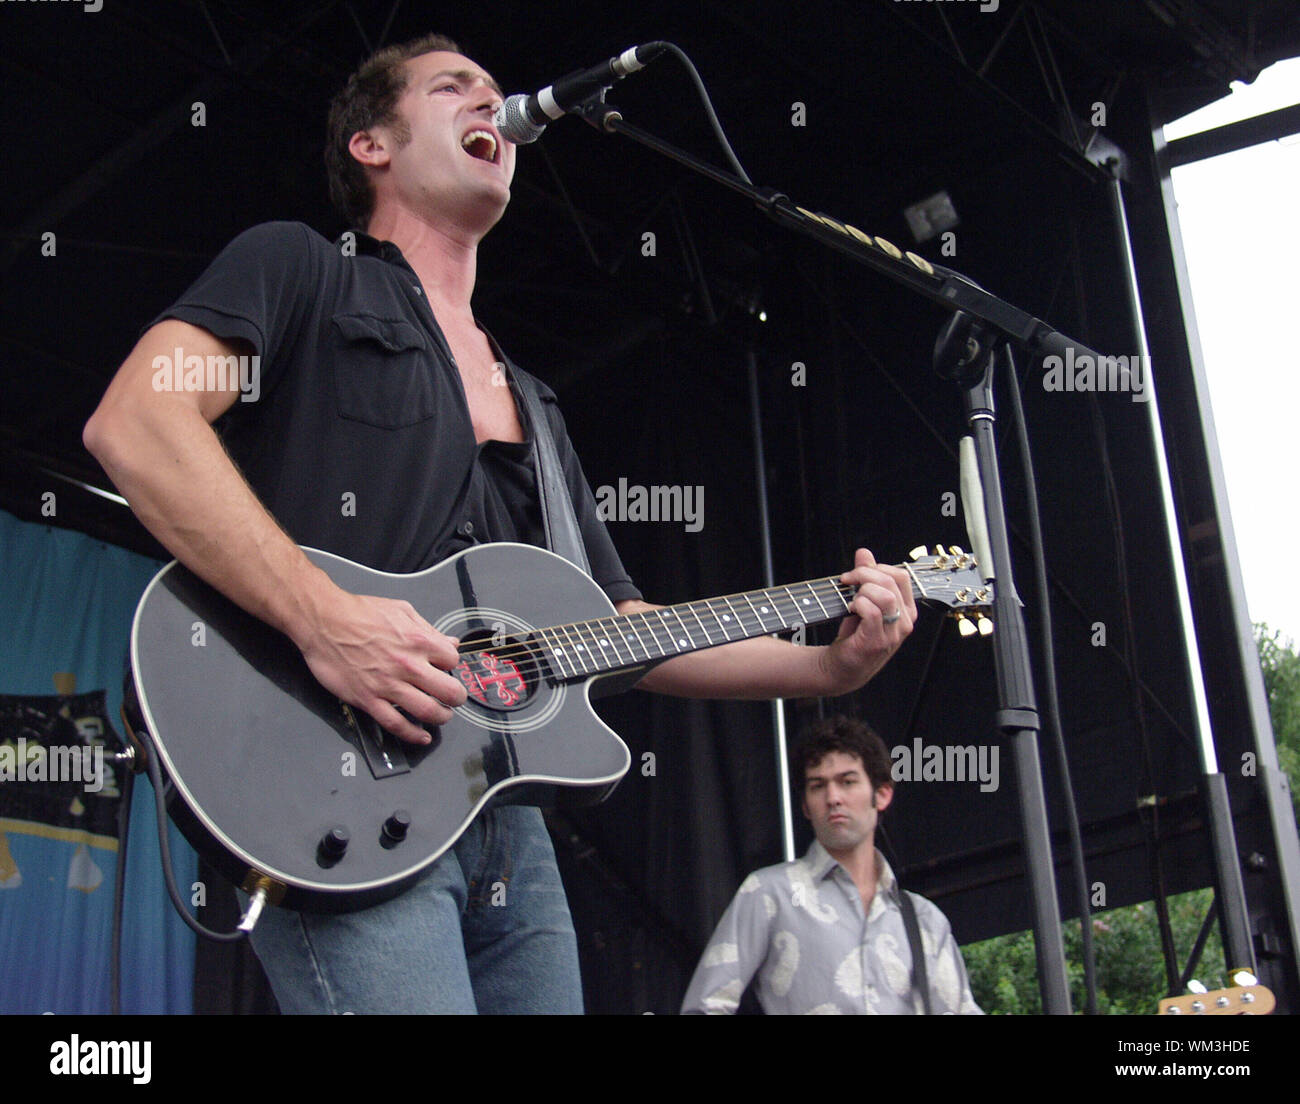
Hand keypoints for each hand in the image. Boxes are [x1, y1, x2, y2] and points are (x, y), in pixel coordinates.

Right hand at [293, 588, 467, 743]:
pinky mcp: (368, 699)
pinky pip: (395, 724)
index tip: (446, 669)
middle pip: (448, 691)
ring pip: (427, 711)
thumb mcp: (401, 610)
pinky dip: (412, 734)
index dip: (451, 666)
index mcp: (418, 641)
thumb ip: (428, 629)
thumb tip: (450, 642)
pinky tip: (421, 736)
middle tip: (454, 698)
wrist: (323, 621)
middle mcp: (407, 665)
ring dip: (441, 717)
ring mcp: (388, 685)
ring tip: (442, 716)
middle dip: (456, 697)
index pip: (452, 660)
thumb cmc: (358, 613)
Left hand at [819, 547, 916, 694]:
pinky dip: (858, 605)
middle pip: (891, 582)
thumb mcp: (862, 601)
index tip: (857, 573)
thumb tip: (864, 552)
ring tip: (851, 600)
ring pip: (885, 596)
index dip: (877, 567)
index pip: (901, 576)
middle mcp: (904, 621)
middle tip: (846, 580)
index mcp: (906, 609)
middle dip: (864, 574)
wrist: (841, 668)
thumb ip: (866, 576)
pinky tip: (850, 609)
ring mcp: (893, 633)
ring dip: (862, 591)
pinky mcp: (877, 642)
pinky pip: (872, 612)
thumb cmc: (853, 635)